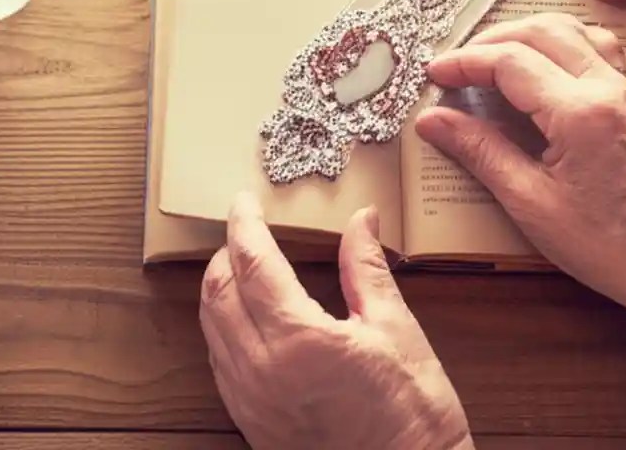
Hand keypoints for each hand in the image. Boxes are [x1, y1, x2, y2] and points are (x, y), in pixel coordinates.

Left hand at [199, 194, 472, 449]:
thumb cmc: (413, 415)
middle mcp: (262, 371)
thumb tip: (362, 220)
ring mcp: (251, 402)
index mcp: (299, 340)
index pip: (252, 263)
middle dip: (226, 254)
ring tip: (242, 266)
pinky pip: (220, 364)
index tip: (245, 201)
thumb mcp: (396, 330)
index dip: (244, 225)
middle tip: (245, 230)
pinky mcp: (252, 424)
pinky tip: (246, 319)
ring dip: (219, 290)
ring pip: (211, 329)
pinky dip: (223, 329)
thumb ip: (367, 269)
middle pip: (218, 292)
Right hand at [416, 14, 625, 321]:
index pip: (510, 62)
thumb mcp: (529, 202)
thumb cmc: (607, 245)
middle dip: (490, 40)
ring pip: (571, 30)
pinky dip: (561, 43)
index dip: (465, 63)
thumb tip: (433, 120)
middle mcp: (606, 88)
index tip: (435, 75)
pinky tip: (543, 64)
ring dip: (526, 34)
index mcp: (578, 112)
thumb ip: (480, 151)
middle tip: (456, 64)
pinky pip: (596, 48)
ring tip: (492, 58)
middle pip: (540, 31)